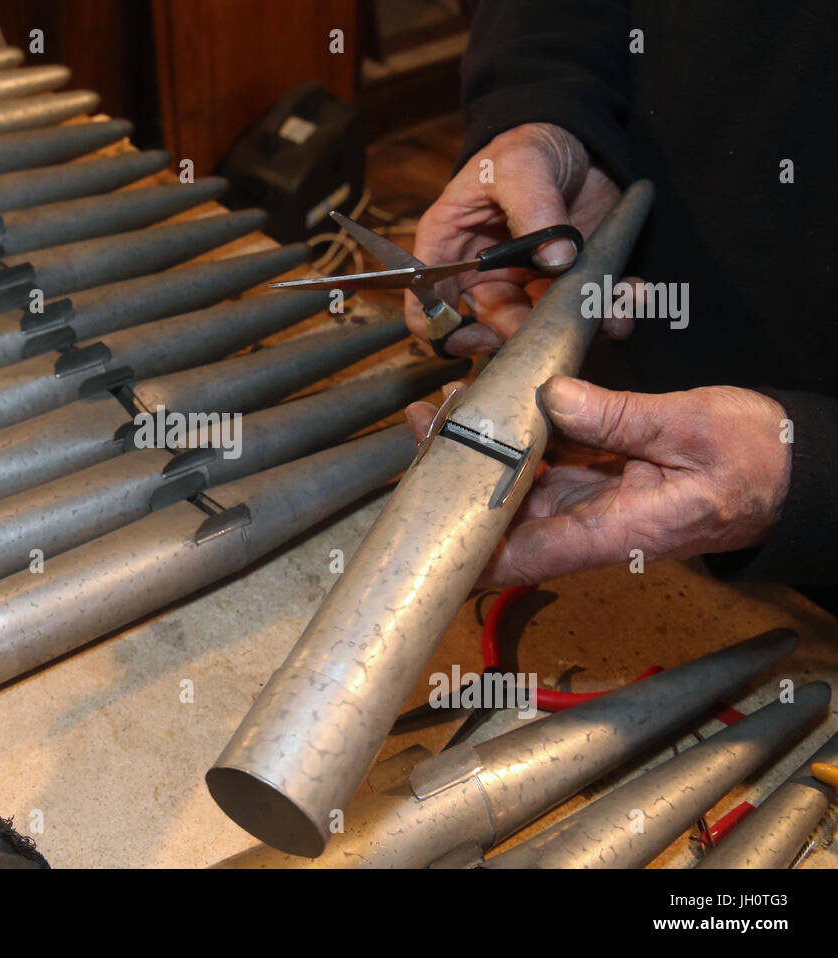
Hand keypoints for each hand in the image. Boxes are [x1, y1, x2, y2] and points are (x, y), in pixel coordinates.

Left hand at [405, 376, 792, 587]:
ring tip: (444, 411)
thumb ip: (622, 416)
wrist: (792, 469)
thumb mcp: (694, 426)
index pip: (527, 556)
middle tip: (426, 428)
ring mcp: (592, 502)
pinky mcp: (597, 480)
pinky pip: (545, 465)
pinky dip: (516, 441)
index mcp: (617, 530)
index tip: (428, 526)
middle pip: (509, 516)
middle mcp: (594, 525)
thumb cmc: (758, 460)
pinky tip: (492, 411)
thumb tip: (554, 397)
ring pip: (519, 486)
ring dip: (483, 454)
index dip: (472, 551)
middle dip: (463, 479)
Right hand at [408, 122, 624, 353]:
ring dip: (577, 326)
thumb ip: (534, 209)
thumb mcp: (521, 165)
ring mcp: (522, 282)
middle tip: (562, 329)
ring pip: (540, 326)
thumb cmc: (526, 146)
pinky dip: (607, 309)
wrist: (575, 140)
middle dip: (528, 336)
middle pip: (490, 327)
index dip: (444, 332)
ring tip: (613, 314)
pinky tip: (629, 295)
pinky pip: (579, 309)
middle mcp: (480, 275)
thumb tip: (557, 259)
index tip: (482, 337)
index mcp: (448, 249)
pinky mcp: (561, 282)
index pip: (426, 307)